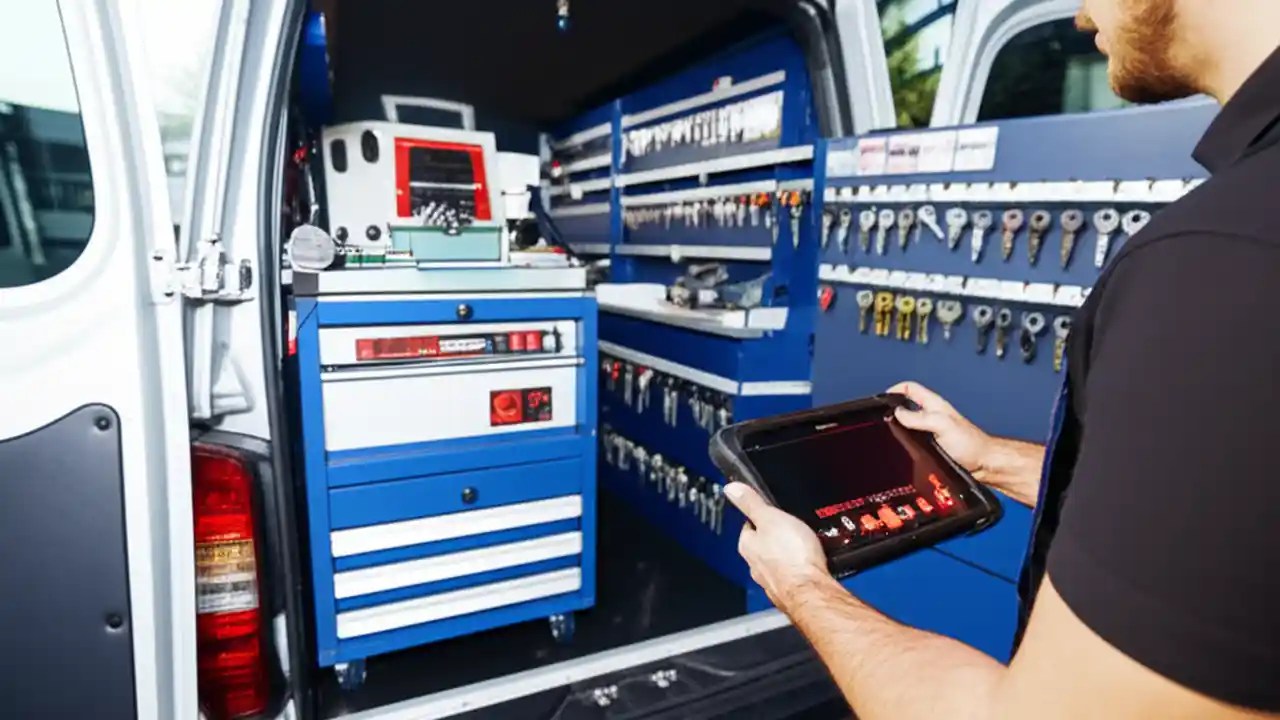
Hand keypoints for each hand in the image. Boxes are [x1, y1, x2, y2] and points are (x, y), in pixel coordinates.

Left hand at [725, 482, 833, 610]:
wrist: (811, 590)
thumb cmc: (792, 557)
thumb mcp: (770, 517)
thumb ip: (750, 502)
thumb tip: (731, 489)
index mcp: (748, 545)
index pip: (748, 526)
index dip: (760, 517)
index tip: (768, 512)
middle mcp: (756, 566)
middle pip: (763, 546)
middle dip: (776, 538)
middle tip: (791, 529)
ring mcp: (773, 581)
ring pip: (778, 563)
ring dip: (789, 556)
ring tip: (804, 547)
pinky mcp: (791, 592)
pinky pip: (794, 577)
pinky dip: (801, 571)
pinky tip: (811, 566)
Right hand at [887, 381, 992, 475]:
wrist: (983, 465)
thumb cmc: (971, 444)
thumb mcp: (943, 425)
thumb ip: (921, 418)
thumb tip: (898, 413)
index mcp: (933, 405)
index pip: (910, 389)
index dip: (895, 390)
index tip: (882, 401)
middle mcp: (930, 417)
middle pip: (905, 407)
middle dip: (892, 412)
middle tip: (881, 421)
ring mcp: (929, 432)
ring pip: (907, 427)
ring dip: (898, 431)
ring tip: (888, 438)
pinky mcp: (929, 447)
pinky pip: (911, 442)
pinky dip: (904, 445)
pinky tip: (900, 452)